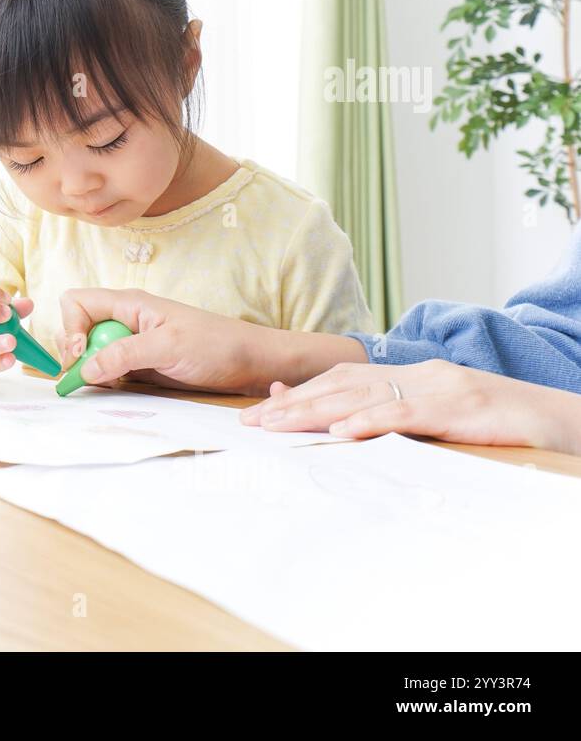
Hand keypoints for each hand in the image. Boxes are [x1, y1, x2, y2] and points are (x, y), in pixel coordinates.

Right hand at [57, 288, 365, 395]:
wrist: (252, 364)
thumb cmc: (217, 345)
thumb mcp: (168, 347)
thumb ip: (123, 354)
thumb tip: (84, 369)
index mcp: (129, 304)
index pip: (76, 303)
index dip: (70, 328)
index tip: (82, 355)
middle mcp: (125, 320)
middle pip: (77, 329)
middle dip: (77, 353)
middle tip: (91, 375)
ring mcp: (132, 344)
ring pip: (91, 354)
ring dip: (92, 370)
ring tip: (112, 383)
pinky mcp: (140, 365)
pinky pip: (108, 371)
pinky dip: (106, 382)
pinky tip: (122, 389)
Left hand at [240, 358, 580, 452]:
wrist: (558, 421)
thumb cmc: (496, 424)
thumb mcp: (438, 417)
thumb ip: (391, 414)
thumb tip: (339, 424)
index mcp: (411, 374)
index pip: (341, 379)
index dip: (299, 392)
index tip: (260, 410)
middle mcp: (419, 373)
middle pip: (342, 385)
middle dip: (293, 403)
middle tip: (253, 422)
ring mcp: (439, 387)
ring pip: (365, 395)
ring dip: (316, 410)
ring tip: (278, 425)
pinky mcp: (459, 407)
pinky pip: (408, 413)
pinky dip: (372, 420)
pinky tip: (342, 429)